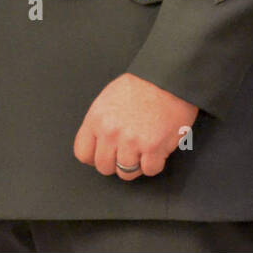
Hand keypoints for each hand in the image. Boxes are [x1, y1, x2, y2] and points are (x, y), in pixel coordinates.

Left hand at [73, 73, 198, 180]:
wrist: (169, 79)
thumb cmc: (142, 85)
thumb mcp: (109, 97)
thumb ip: (100, 121)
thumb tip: (97, 142)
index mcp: (97, 118)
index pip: (83, 153)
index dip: (94, 157)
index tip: (104, 155)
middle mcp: (111, 132)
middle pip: (104, 167)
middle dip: (116, 162)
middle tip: (127, 152)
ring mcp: (132, 142)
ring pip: (126, 173)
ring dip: (136, 165)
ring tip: (143, 149)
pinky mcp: (153, 148)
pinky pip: (149, 170)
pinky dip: (154, 163)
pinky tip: (157, 149)